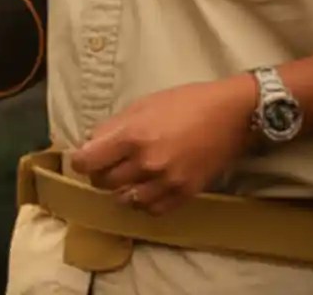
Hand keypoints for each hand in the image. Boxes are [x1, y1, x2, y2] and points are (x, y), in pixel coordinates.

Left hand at [69, 75, 257, 215]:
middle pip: (103, 183)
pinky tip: (147, 189)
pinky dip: (145, 202)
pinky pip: (153, 209)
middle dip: (100, 174)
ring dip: (122, 190)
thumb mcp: (141, 105)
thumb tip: (90, 143)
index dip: (80, 161)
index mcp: (132, 136)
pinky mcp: (186, 193)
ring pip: (126, 200)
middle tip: (108, 165)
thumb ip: (113, 127)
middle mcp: (146, 163)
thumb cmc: (185, 103)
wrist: (232, 114)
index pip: (87, 162)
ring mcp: (167, 181)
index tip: (85, 158)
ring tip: (128, 178)